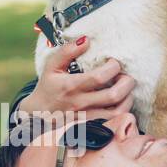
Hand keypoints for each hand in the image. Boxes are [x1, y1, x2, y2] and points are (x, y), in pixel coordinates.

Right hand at [19, 36, 135, 120]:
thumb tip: (86, 39)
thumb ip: (67, 51)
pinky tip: (121, 103)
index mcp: (71, 86)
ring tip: (126, 90)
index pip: (99, 77)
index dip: (113, 67)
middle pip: (113, 95)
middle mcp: (80, 103)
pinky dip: (122, 112)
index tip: (114, 63)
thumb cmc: (49, 86)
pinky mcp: (90, 127)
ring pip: (117, 112)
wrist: (38, 115)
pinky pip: (113, 122)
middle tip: (126, 76)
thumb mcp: (52, 66)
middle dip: (127, 83)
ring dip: (128, 99)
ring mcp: (86, 117)